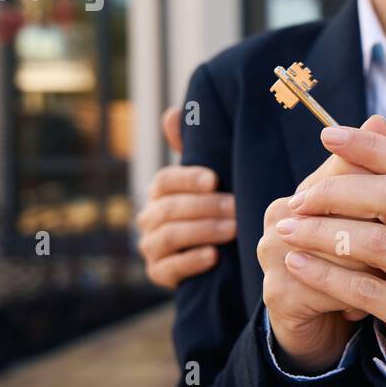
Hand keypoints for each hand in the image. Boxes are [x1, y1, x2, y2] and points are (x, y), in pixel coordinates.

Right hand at [136, 103, 235, 289]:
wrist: (220, 255)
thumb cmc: (217, 207)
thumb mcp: (210, 179)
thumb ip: (194, 148)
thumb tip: (172, 113)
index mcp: (161, 191)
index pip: (165, 180)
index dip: (187, 179)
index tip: (214, 179)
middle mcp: (149, 216)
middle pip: (169, 208)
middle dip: (205, 207)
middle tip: (235, 207)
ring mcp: (151, 246)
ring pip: (169, 235)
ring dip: (202, 231)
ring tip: (232, 230)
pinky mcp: (158, 272)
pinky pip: (168, 268)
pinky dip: (191, 261)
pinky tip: (213, 256)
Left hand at [276, 122, 385, 372]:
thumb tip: (380, 119)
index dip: (372, 147)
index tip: (328, 135)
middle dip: (339, 191)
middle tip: (297, 198)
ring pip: (381, 244)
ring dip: (324, 232)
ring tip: (287, 228)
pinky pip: (370, 290)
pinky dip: (327, 273)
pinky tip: (297, 263)